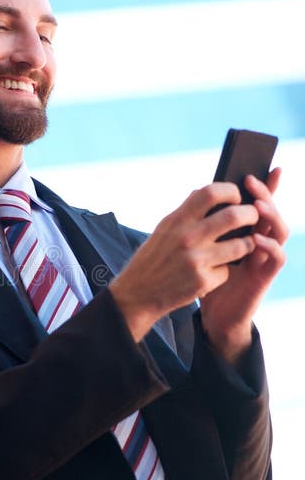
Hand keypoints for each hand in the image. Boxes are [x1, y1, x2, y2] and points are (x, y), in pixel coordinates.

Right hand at [109, 180, 271, 347]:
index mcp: (177, 220)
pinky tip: (212, 272)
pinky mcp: (203, 281)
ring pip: (241, 246)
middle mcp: (187, 238)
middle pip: (234, 216)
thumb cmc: (153, 258)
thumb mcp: (163, 229)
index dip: (230, 190)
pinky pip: (227, 270)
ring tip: (243, 244)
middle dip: (251, 214)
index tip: (236, 196)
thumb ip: (185, 212)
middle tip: (252, 217)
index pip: (210, 193)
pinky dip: (224, 270)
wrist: (138, 293)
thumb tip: (206, 192)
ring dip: (247, 244)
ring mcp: (196, 261)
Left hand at [199, 168, 287, 362]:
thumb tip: (200, 194)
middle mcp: (260, 241)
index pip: (259, 204)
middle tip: (252, 180)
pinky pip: (277, 258)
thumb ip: (209, 226)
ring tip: (257, 206)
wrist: (213, 314)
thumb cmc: (207, 278)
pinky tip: (257, 239)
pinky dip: (269, 247)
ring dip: (271, 216)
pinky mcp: (265, 276)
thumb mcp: (205, 247)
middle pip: (271, 212)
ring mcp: (265, 258)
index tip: (268, 166)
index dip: (267, 186)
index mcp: (247, 231)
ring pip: (279, 231)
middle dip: (265, 194)